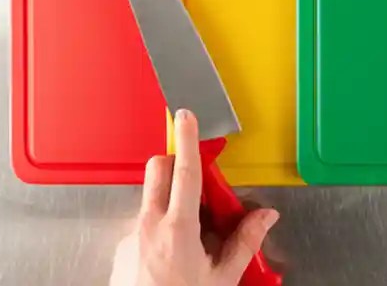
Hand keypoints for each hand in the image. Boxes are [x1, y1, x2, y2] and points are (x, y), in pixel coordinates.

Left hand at [110, 109, 279, 285]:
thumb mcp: (222, 277)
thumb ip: (245, 241)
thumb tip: (265, 217)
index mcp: (177, 228)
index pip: (183, 172)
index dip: (187, 140)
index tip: (186, 117)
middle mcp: (148, 227)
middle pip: (157, 173)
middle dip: (174, 165)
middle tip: (194, 179)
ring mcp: (131, 239)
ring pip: (150, 202)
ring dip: (169, 205)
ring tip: (192, 240)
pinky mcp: (121, 253)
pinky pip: (142, 228)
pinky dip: (159, 232)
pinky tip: (172, 258)